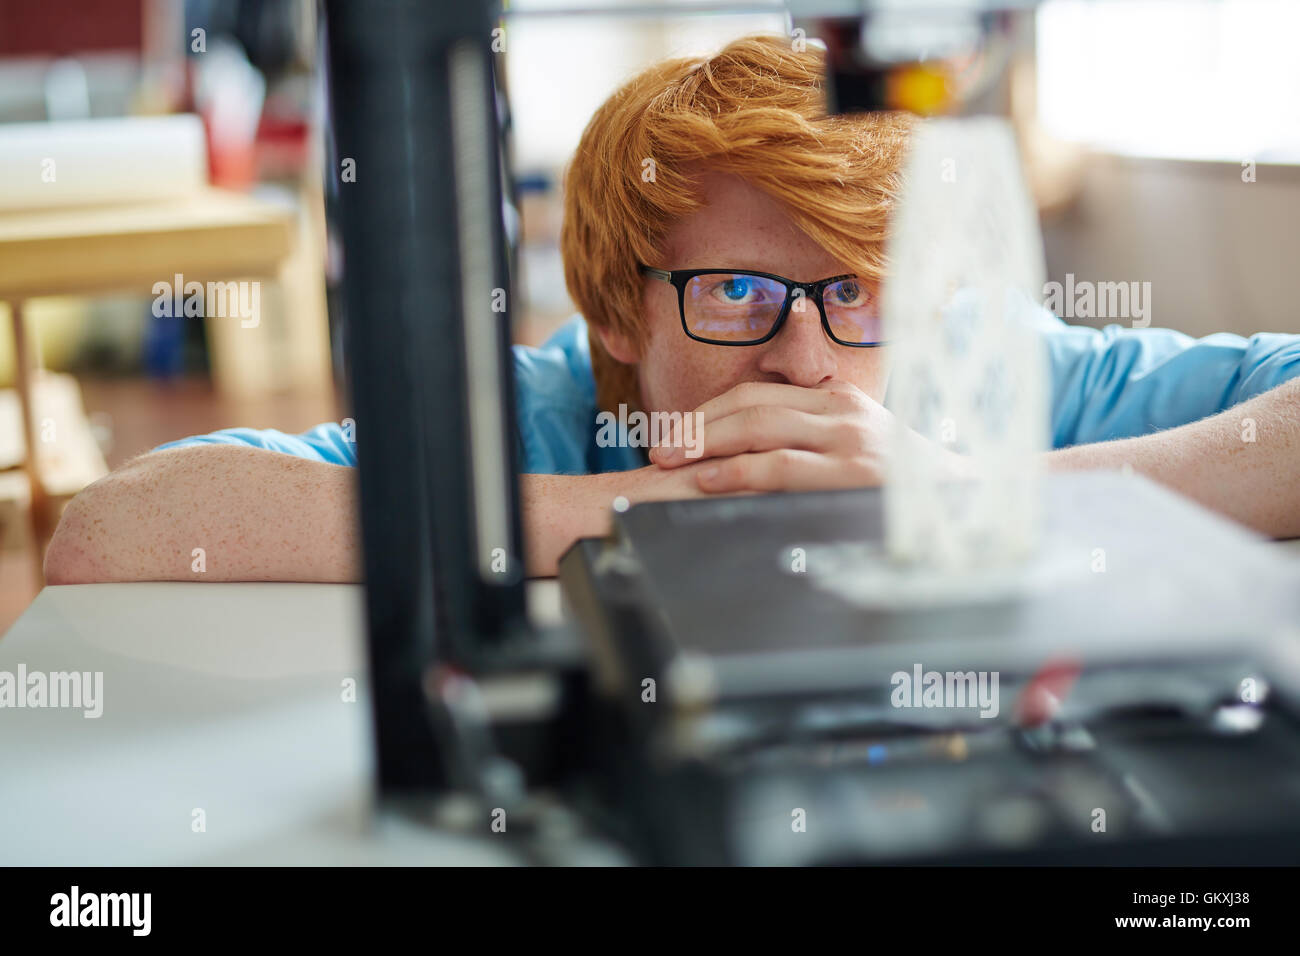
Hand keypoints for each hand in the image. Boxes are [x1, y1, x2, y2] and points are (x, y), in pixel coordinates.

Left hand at [648, 380, 968, 492]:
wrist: (972, 504)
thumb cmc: (907, 485)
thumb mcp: (862, 446)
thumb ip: (816, 441)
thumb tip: (753, 454)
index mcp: (840, 400)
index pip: (758, 394)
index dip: (708, 412)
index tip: (676, 431)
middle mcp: (843, 411)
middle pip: (750, 406)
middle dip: (696, 426)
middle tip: (659, 447)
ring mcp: (850, 440)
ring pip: (759, 429)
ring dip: (705, 444)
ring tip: (672, 461)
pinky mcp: (853, 473)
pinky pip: (782, 466)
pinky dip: (737, 471)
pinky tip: (710, 479)